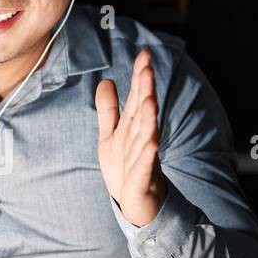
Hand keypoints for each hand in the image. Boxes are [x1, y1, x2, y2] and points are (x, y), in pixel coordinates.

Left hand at [96, 48, 166, 226]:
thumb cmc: (125, 167)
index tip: (144, 54)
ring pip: (146, 135)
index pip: (137, 97)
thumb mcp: (110, 135)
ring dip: (149, 118)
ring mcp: (143, 158)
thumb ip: (108, 109)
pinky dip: (147, 154)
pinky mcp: (141, 178)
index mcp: (133, 126)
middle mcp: (141, 138)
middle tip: (148, 68)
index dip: (140, 76)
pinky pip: (144, 165)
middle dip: (146, 90)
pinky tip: (151, 143)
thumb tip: (106, 80)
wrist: (136, 203)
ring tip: (151, 100)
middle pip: (143, 111)